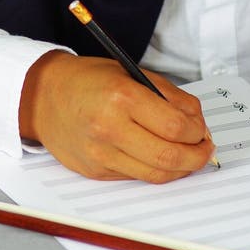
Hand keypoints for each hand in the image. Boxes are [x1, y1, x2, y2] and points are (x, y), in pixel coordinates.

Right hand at [19, 51, 214, 182]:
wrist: (44, 97)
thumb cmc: (90, 80)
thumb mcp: (132, 73)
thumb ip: (168, 96)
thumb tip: (198, 120)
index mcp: (122, 97)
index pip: (174, 125)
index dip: (198, 131)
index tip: (204, 129)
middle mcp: (110, 128)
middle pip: (168, 156)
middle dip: (196, 157)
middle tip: (205, 150)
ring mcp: (101, 154)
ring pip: (154, 174)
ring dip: (181, 168)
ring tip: (190, 156)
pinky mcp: (96, 171)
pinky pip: (135, 176)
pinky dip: (155, 169)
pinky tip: (162, 158)